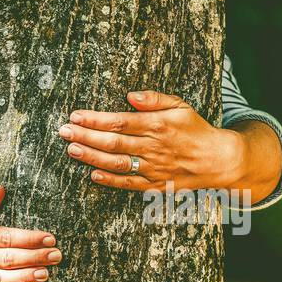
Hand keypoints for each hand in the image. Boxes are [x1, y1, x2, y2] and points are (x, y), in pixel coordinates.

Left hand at [58, 90, 245, 193]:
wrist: (218, 160)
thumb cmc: (196, 129)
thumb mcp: (181, 106)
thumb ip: (155, 99)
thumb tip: (130, 96)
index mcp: (158, 125)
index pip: (120, 121)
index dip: (95, 119)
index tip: (75, 115)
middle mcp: (153, 147)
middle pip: (113, 142)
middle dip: (85, 136)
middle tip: (63, 131)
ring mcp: (153, 168)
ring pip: (117, 163)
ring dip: (92, 157)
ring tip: (72, 149)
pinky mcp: (155, 185)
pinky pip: (129, 184)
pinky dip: (110, 181)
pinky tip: (93, 175)